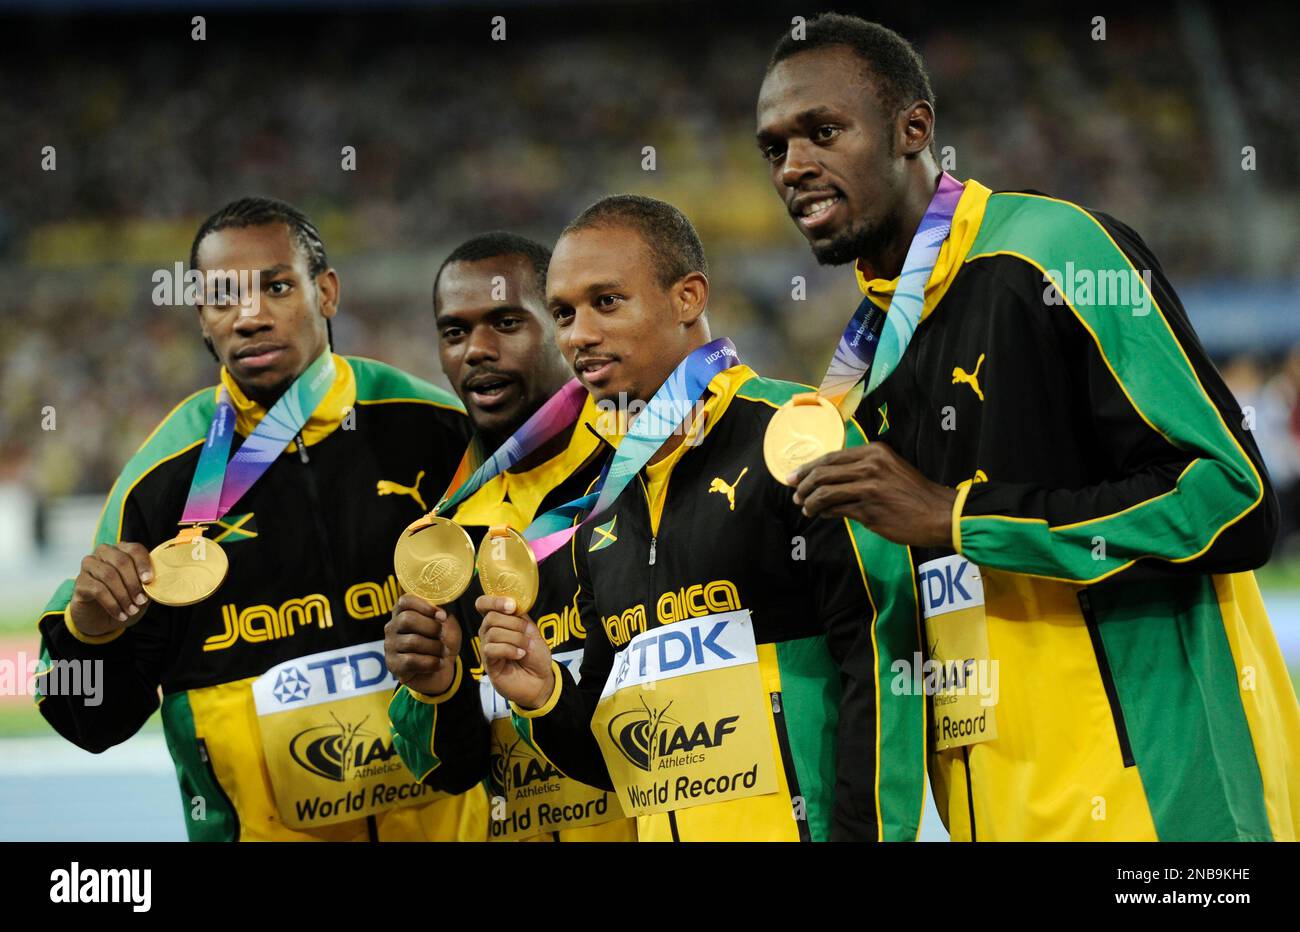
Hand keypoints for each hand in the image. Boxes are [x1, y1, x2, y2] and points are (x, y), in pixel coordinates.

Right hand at [69, 543, 154, 637]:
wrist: (101, 620)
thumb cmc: (125, 600)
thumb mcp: (140, 592)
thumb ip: (146, 584)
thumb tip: (153, 582)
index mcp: (123, 550)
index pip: (135, 549)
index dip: (143, 564)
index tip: (149, 580)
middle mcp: (104, 553)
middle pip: (121, 561)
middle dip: (133, 583)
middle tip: (141, 601)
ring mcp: (89, 565)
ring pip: (109, 575)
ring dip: (123, 596)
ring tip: (132, 610)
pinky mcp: (80, 581)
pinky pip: (97, 589)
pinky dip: (112, 604)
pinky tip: (120, 615)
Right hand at [384, 594, 462, 695]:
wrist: (439, 672)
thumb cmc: (441, 642)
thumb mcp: (448, 626)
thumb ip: (445, 618)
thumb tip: (441, 616)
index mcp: (403, 612)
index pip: (405, 601)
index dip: (424, 606)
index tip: (442, 616)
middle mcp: (392, 627)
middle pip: (407, 619)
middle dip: (432, 628)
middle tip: (443, 636)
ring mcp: (390, 646)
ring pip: (412, 641)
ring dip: (435, 647)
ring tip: (443, 652)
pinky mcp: (393, 664)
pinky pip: (411, 661)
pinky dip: (431, 662)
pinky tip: (437, 663)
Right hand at [476, 595, 554, 709]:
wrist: (541, 679)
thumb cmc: (535, 655)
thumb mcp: (530, 630)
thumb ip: (519, 616)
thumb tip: (511, 603)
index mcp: (499, 621)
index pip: (483, 604)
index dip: (493, 601)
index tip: (512, 606)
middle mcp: (489, 632)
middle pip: (491, 617)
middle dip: (514, 623)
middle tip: (527, 633)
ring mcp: (487, 648)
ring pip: (493, 633)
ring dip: (516, 638)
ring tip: (526, 647)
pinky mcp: (488, 663)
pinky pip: (492, 649)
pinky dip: (510, 650)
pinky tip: (520, 654)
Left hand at [789, 442, 956, 546]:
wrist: (939, 513)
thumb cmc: (914, 493)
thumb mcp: (890, 469)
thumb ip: (862, 470)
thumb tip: (830, 481)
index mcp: (874, 452)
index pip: (831, 457)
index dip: (808, 467)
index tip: (794, 476)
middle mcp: (870, 466)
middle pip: (823, 472)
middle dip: (802, 484)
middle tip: (794, 493)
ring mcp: (869, 489)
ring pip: (825, 492)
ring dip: (809, 501)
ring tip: (805, 508)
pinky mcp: (869, 511)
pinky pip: (837, 510)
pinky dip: (825, 512)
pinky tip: (822, 515)